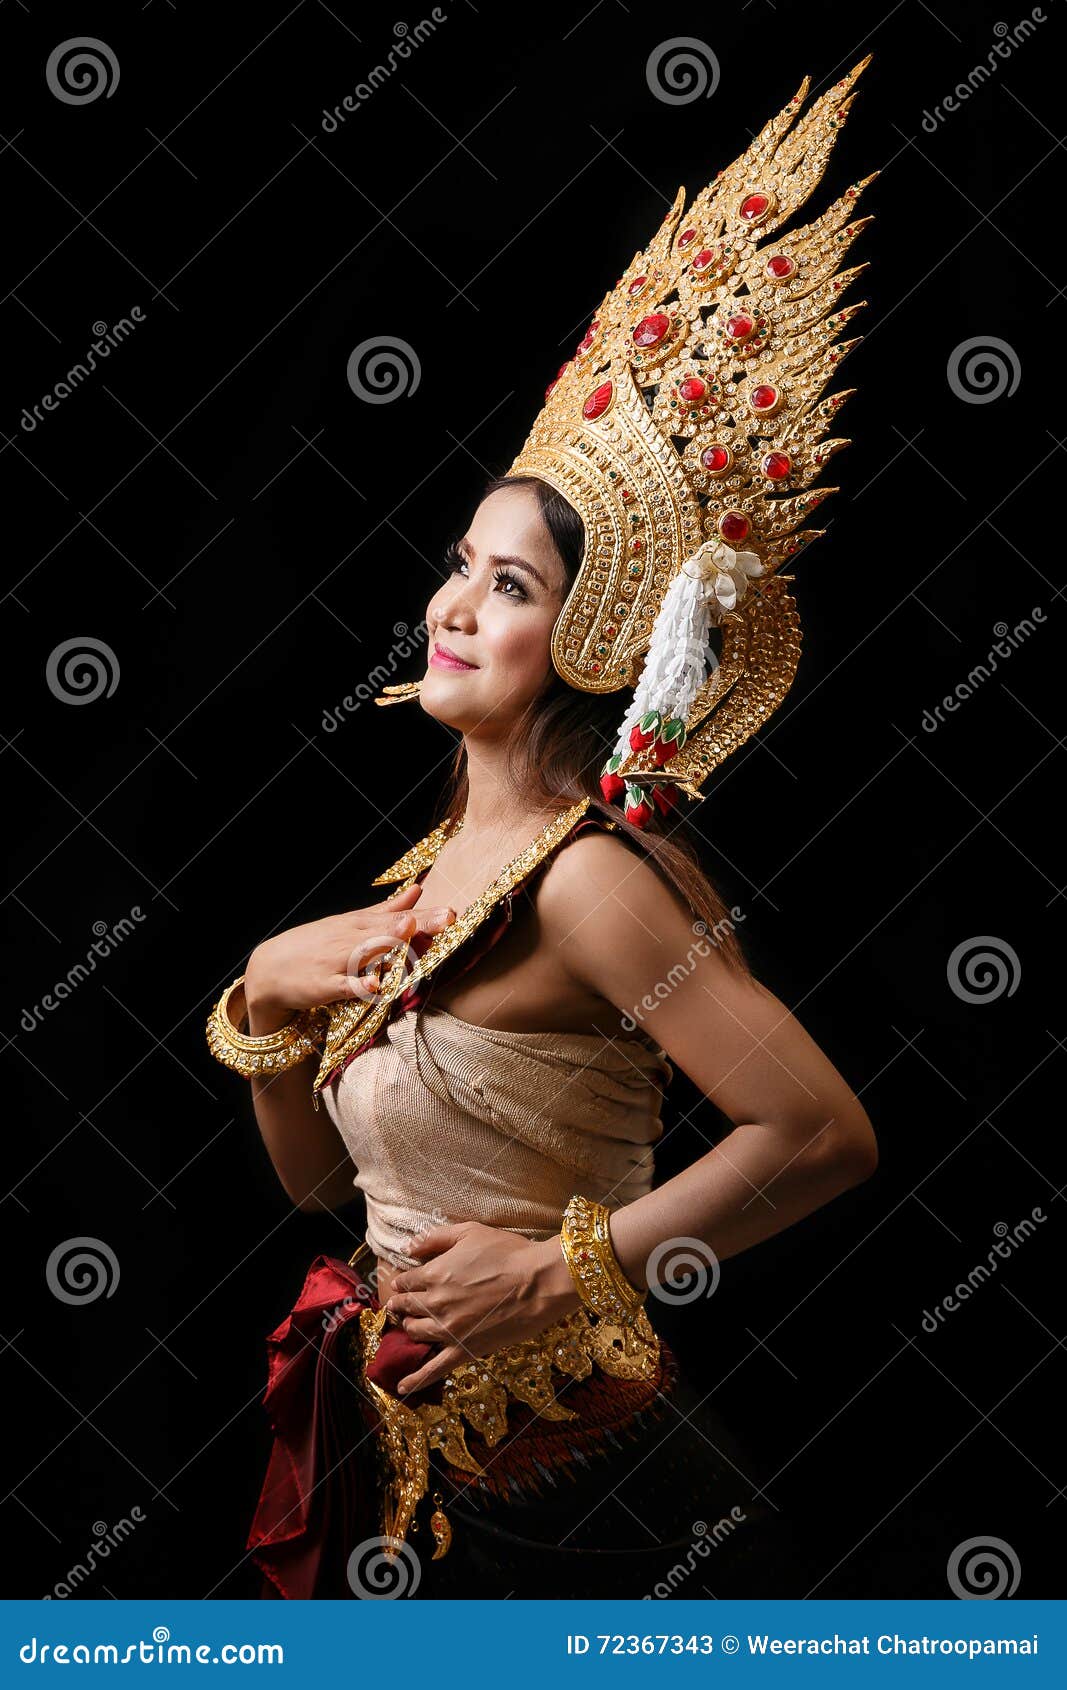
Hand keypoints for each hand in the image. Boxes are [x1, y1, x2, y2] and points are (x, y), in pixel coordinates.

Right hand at [244, 883, 454, 1022]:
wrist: (269, 969)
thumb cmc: (315, 945)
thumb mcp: (350, 923)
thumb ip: (386, 910)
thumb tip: (417, 890)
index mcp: (360, 924)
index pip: (398, 918)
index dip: (425, 916)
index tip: (453, 913)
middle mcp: (351, 938)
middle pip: (388, 929)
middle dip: (418, 924)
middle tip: (446, 918)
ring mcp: (338, 961)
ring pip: (367, 951)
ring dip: (389, 942)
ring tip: (410, 932)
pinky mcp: (326, 986)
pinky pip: (346, 985)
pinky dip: (361, 984)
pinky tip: (377, 983)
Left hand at [384, 1221, 582, 1395]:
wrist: (537, 1281)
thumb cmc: (508, 1252)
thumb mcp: (469, 1232)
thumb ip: (434, 1238)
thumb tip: (406, 1248)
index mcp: (434, 1274)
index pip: (406, 1281)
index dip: (404, 1281)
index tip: (404, 1283)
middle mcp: (435, 1303)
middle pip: (407, 1307)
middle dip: (401, 1305)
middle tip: (400, 1305)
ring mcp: (448, 1329)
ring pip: (415, 1332)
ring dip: (409, 1327)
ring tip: (411, 1324)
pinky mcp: (464, 1349)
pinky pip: (434, 1369)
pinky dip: (416, 1379)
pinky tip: (402, 1387)